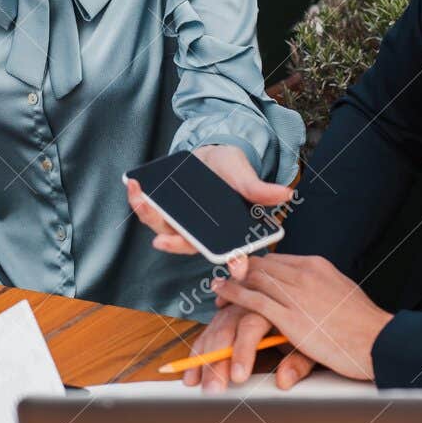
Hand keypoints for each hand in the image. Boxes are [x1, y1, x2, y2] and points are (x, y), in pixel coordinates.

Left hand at [124, 144, 292, 273]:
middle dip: (176, 244)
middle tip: (163, 240)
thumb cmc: (230, 169)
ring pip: (165, 230)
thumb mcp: (244, 174)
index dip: (235, 263)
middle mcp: (202, 235)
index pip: (233, 254)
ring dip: (150, 217)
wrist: (210, 154)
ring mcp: (181, 225)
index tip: (237, 268)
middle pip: (190, 246)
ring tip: (142, 199)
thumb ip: (258, 188)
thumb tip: (286, 193)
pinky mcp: (165, 212)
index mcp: (226, 233)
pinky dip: (140, 200)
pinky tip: (135, 185)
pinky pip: (151, 211)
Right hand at [181, 304, 318, 392]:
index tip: (237, 377)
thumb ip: (299, 363)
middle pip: (227, 325)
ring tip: (193, 380)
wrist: (334, 314)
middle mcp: (257, 299)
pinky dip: (203, 343)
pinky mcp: (236, 311)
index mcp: (278, 304)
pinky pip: (216, 324)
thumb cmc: (326, 332)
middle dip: (215, 359)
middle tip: (211, 387)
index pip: (250, 326)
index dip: (242, 352)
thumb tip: (283, 380)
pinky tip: (195, 362)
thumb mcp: (316, 348)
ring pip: (216, 324)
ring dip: (202, 353)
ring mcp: (246, 304)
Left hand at [212, 254, 391, 381]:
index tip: (247, 273)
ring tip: (217, 287)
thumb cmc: (364, 325)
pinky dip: (233, 294)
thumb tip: (309, 296)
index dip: (258, 267)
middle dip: (240, 272)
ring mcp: (295, 293)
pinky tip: (221, 295)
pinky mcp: (289, 315)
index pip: (278, 260)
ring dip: (232, 282)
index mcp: (317, 266)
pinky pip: (253, 300)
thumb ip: (320, 291)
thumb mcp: (341, 295)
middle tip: (226, 279)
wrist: (378, 341)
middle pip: (262, 265)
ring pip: (254, 278)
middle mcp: (304, 274)